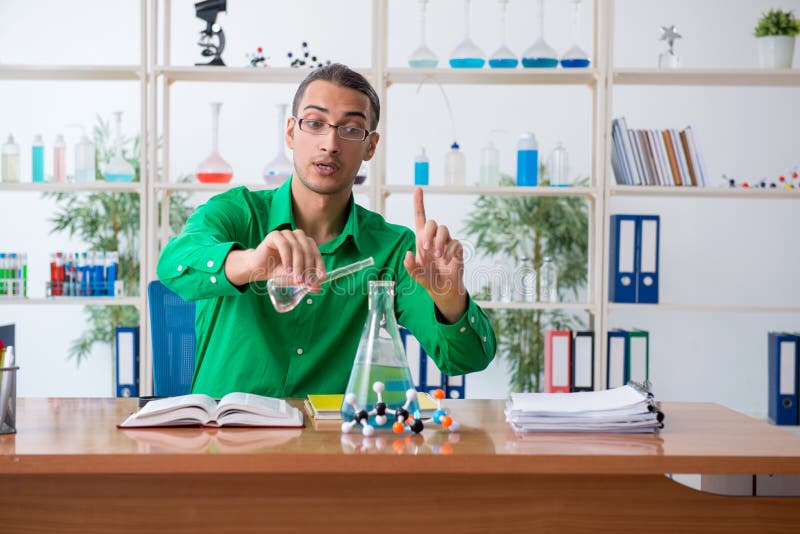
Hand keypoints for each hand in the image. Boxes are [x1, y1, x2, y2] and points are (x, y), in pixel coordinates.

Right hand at [225, 229, 325, 289]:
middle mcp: (297, 236)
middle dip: (308, 268)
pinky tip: (287, 270)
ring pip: (297, 248)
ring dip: (298, 265)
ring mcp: (286, 234)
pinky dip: (288, 258)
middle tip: (306, 282)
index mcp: (305, 243)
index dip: (319, 266)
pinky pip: (285, 245)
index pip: (316, 253)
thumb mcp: (295, 277)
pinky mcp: (274, 235)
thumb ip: (307, 281)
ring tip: (296, 279)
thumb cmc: (279, 271)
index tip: (321, 278)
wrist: (259, 268)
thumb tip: (318, 287)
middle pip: (307, 250)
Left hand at [403, 187, 466, 322]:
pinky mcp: (457, 248)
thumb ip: (410, 265)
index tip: (418, 189)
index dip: (419, 203)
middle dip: (429, 233)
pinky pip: (454, 243)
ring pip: (444, 230)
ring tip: (437, 256)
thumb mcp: (416, 274)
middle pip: (432, 223)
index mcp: (422, 239)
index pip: (420, 217)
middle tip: (426, 249)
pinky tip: (446, 261)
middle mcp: (434, 238)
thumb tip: (408, 253)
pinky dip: (449, 252)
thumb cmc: (428, 278)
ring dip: (439, 242)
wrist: (443, 289)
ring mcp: (446, 242)